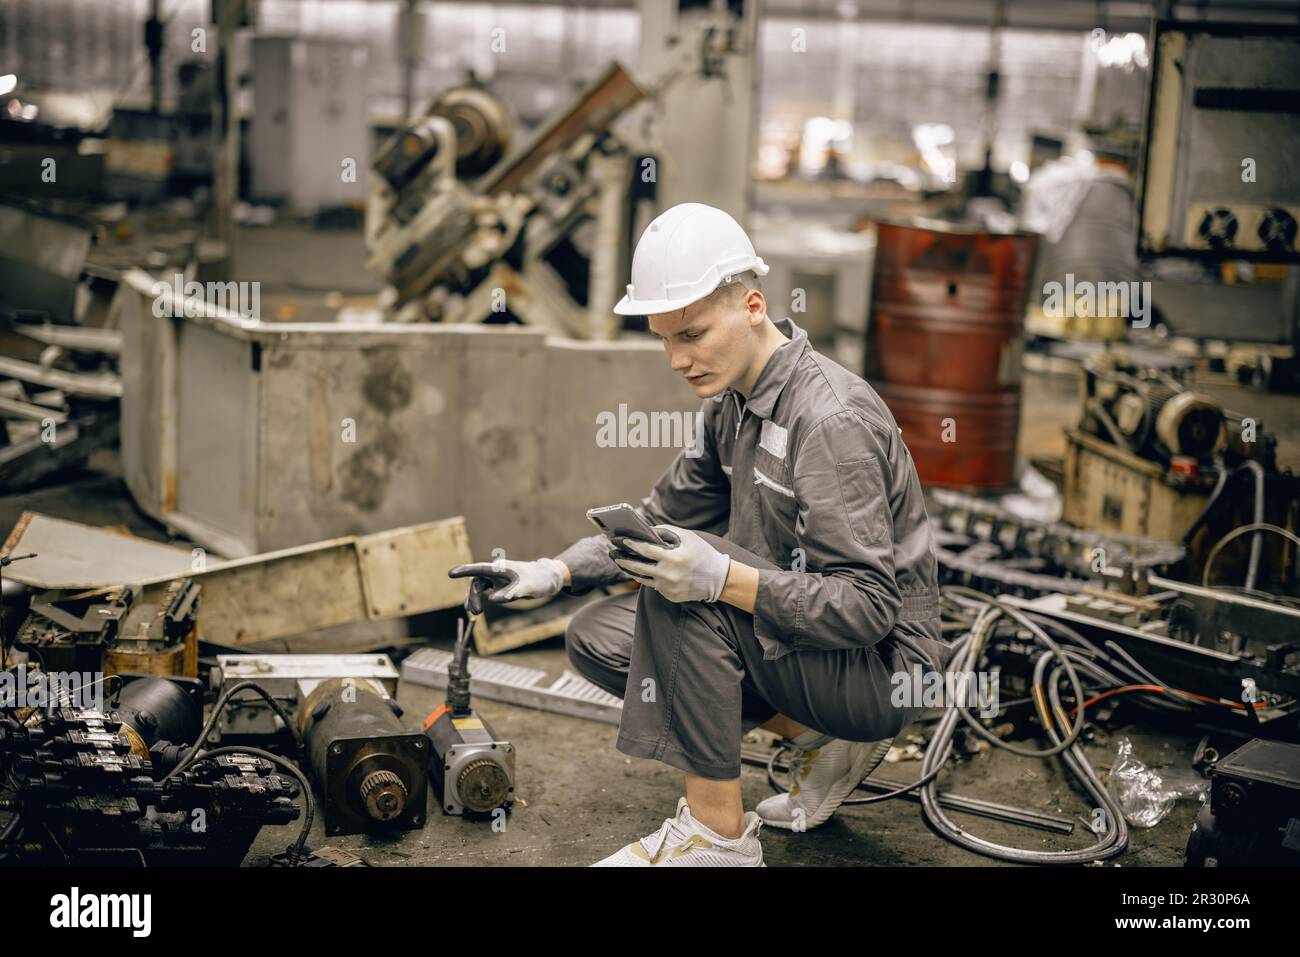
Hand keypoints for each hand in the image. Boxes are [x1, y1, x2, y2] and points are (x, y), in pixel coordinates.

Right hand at [448, 557, 565, 613]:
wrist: (548, 579)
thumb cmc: (539, 580)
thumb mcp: (528, 588)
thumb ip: (511, 592)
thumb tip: (493, 599)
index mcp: (501, 568)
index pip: (479, 568)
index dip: (464, 571)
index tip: (451, 573)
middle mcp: (496, 571)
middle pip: (476, 581)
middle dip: (473, 596)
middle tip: (475, 612)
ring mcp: (497, 578)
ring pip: (479, 587)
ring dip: (474, 598)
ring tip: (474, 612)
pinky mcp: (500, 584)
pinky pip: (484, 590)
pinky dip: (479, 599)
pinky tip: (477, 608)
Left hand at [611, 526, 730, 603]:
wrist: (718, 579)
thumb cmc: (703, 554)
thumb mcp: (688, 537)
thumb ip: (667, 532)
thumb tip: (647, 530)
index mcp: (673, 558)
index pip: (645, 550)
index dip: (630, 545)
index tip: (619, 540)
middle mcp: (668, 575)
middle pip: (637, 567)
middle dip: (622, 559)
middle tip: (612, 553)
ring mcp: (668, 588)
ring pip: (642, 579)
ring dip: (630, 570)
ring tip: (621, 562)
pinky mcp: (670, 596)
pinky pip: (654, 586)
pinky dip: (647, 577)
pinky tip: (639, 571)